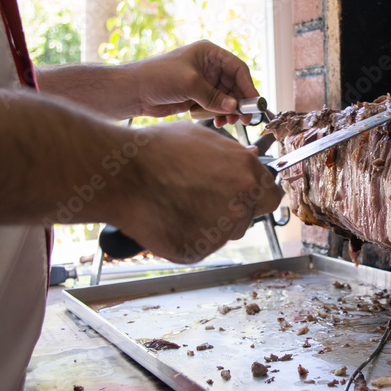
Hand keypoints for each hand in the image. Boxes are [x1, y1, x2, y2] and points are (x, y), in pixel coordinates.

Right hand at [111, 121, 282, 262]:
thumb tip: (248, 159)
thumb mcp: (202, 138)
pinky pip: (199, 247)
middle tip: (199, 198)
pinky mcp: (197, 251)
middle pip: (246, 218)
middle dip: (229, 210)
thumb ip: (233, 155)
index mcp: (246, 174)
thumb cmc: (156, 150)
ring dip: (208, 224)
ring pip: (222, 234)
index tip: (241, 196)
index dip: (254, 197)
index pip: (269, 197)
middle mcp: (239, 205)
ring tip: (177, 203)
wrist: (121, 175)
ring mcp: (219, 232)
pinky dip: (187, 236)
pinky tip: (167, 218)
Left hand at [129, 40, 257, 126]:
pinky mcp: (196, 96)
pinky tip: (218, 121)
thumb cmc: (157, 77)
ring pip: (226, 97)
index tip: (254, 103)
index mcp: (209, 54)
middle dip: (240, 102)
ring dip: (230, 110)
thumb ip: (214, 96)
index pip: (237, 68)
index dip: (248, 85)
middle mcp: (208, 67)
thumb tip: (234, 107)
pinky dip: (219, 114)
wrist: (134, 91)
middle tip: (245, 118)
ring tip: (229, 121)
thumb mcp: (189, 83)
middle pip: (234, 85)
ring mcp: (203, 82)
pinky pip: (216, 106)